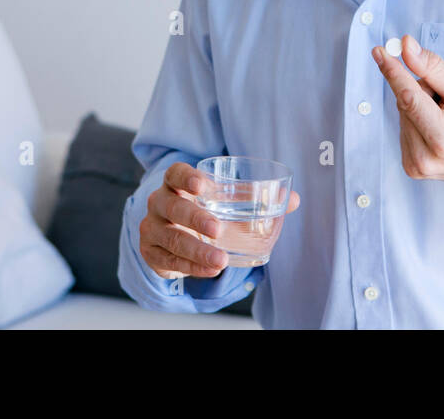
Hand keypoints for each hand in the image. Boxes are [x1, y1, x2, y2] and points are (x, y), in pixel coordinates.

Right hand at [139, 161, 300, 278]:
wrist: (173, 237)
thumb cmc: (203, 212)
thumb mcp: (225, 203)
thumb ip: (256, 199)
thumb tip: (292, 199)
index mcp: (176, 184)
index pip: (175, 174)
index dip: (186, 178)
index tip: (202, 185)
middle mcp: (159, 203)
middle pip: (172, 206)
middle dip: (195, 218)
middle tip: (218, 229)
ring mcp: (151, 228)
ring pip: (171, 239)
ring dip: (197, 250)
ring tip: (220, 259)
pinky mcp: (151, 253)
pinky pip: (170, 261)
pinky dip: (192, 267)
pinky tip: (211, 269)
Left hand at [371, 34, 443, 185]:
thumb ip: (433, 68)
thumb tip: (405, 47)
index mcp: (443, 140)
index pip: (408, 98)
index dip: (393, 71)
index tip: (379, 51)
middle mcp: (425, 159)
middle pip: (405, 103)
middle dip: (423, 91)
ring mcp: (417, 167)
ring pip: (403, 114)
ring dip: (421, 106)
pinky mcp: (412, 167)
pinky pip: (405, 127)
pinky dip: (419, 119)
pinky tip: (441, 127)